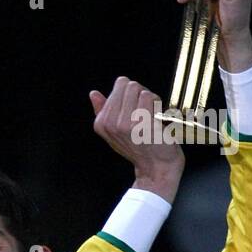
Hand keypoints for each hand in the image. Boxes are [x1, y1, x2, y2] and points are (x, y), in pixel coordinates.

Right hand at [89, 77, 184, 203]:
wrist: (157, 167)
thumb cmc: (140, 149)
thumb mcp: (114, 132)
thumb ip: (102, 110)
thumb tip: (93, 93)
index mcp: (101, 122)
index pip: (119, 85)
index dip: (131, 93)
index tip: (135, 108)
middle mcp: (110, 122)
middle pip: (129, 84)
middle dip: (140, 93)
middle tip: (145, 112)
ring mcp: (125, 123)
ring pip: (140, 90)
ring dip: (151, 100)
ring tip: (151, 116)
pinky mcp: (142, 123)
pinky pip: (150, 97)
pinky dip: (158, 105)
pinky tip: (157, 118)